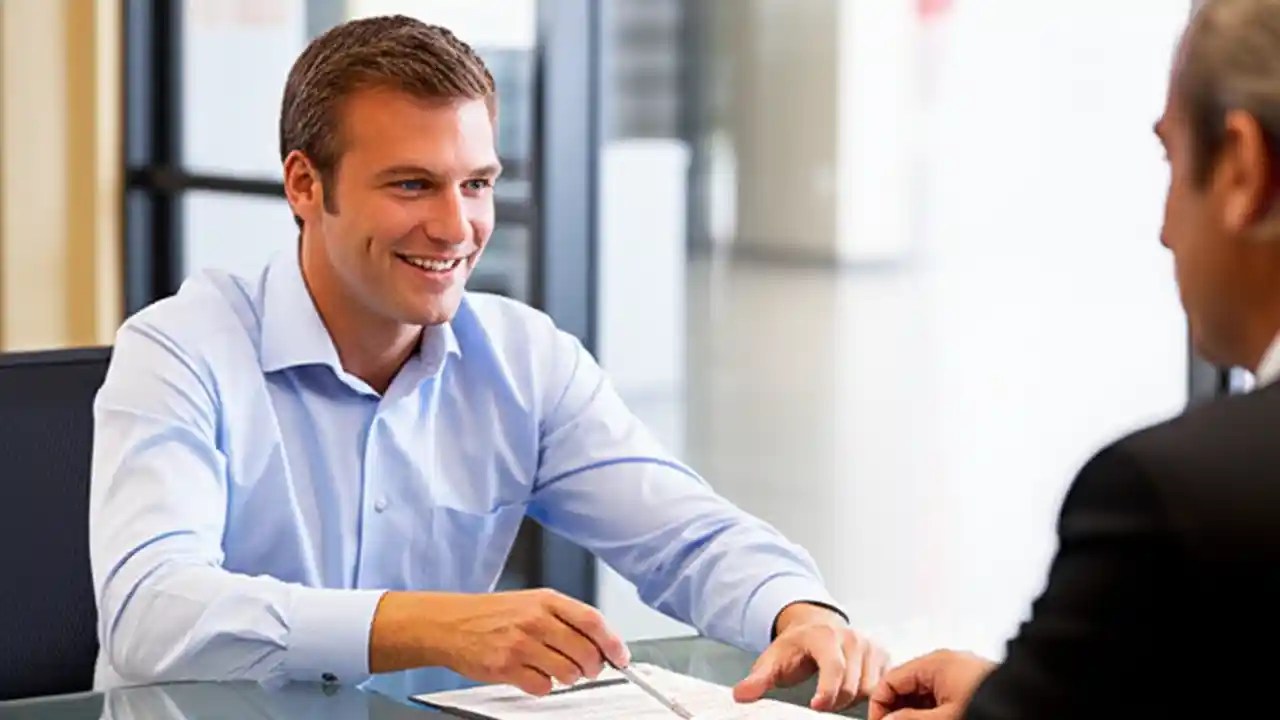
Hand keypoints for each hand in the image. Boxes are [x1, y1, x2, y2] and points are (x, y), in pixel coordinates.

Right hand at [369, 588, 629, 695]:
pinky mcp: (506, 667)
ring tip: (554, 669)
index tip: (621, 656)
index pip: (592, 621)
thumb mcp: (530, 602)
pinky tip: (533, 675)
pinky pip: (543, 687)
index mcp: (546, 600)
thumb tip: (600, 640)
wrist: (449, 623)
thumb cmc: (491, 614)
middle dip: (593, 667)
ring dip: (568, 677)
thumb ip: (564, 617)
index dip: (613, 642)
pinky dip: (544, 686)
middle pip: (585, 651)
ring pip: (568, 672)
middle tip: (588, 669)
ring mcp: (521, 644)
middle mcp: (536, 620)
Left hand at [733, 602, 888, 712]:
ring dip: (851, 700)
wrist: (815, 626)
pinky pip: (881, 686)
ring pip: (869, 688)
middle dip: (835, 701)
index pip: (834, 667)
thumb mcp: (773, 659)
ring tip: (833, 696)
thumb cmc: (796, 645)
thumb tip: (741, 695)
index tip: (816, 706)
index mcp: (824, 635)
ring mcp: (870, 646)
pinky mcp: (882, 656)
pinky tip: (852, 695)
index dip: (828, 691)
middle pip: (852, 684)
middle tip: (819, 703)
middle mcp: (852, 638)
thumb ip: (758, 679)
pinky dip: (869, 696)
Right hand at [867, 650, 995, 719]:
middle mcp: (946, 664)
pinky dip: (933, 711)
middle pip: (906, 687)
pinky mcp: (971, 685)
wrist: (1037, 706)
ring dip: (916, 713)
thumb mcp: (944, 718)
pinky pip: (940, 697)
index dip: (879, 706)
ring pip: (923, 695)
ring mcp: (960, 674)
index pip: (890, 679)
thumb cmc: (995, 706)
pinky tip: (938, 719)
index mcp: (935, 663)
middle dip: (899, 711)